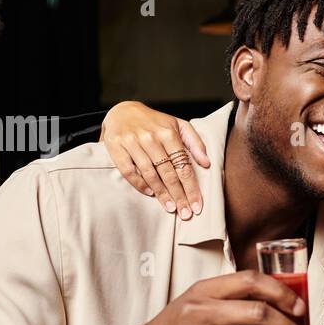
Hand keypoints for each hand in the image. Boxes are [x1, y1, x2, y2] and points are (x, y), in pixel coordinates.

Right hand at [101, 101, 210, 218]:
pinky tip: (150, 194)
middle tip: (186, 213)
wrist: (122, 111)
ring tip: (171, 208)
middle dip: (179, 196)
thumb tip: (207, 163)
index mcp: (168, 133)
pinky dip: (140, 184)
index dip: (192, 187)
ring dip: (162, 194)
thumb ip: (195, 142)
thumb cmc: (155, 122)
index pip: (184, 165)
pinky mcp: (116, 147)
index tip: (198, 205)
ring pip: (150, 174)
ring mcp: (132, 142)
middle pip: (168, 173)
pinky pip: (129, 171)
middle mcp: (151, 137)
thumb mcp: (178, 125)